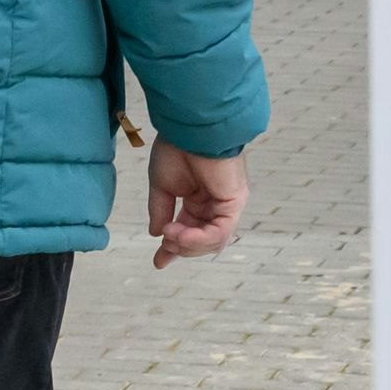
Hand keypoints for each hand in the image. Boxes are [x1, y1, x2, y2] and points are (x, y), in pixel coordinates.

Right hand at [148, 139, 248, 267]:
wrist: (189, 127)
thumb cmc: (176, 148)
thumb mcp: (162, 185)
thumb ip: (161, 210)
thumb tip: (156, 233)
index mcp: (198, 199)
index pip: (189, 230)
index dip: (174, 248)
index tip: (158, 262)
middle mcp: (215, 204)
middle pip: (202, 240)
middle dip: (181, 249)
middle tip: (164, 247)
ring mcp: (226, 204)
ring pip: (212, 241)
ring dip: (188, 245)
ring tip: (169, 237)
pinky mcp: (234, 202)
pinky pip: (219, 232)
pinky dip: (199, 239)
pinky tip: (179, 234)